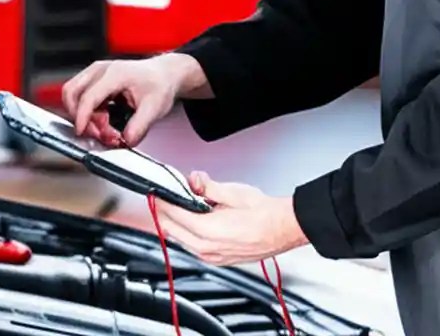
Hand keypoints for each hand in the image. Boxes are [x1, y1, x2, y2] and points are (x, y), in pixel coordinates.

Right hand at [61, 53, 202, 146]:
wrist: (164, 74)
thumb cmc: (159, 84)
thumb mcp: (154, 108)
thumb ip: (139, 126)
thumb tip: (125, 140)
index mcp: (116, 74)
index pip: (89, 96)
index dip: (82, 117)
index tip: (82, 132)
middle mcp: (101, 70)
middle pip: (71, 93)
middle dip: (79, 117)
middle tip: (98, 133)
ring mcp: (95, 73)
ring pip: (72, 95)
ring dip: (83, 115)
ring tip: (104, 127)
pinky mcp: (93, 79)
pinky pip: (79, 96)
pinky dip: (86, 112)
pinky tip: (103, 120)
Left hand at [154, 171, 308, 265]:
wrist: (283, 229)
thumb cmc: (264, 213)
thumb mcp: (233, 192)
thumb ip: (207, 186)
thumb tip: (193, 180)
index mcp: (207, 230)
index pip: (172, 214)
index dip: (161, 200)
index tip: (156, 192)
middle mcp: (206, 248)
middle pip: (171, 230)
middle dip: (164, 212)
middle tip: (161, 197)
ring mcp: (211, 257)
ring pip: (180, 240)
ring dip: (174, 224)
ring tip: (178, 206)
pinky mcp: (217, 260)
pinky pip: (192, 247)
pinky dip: (187, 233)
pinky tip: (193, 221)